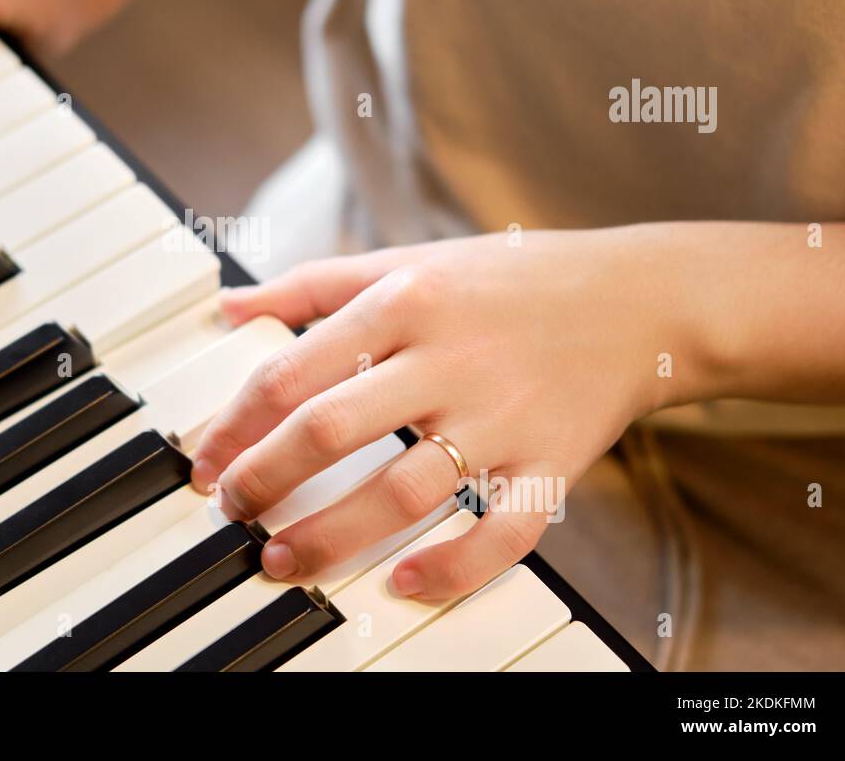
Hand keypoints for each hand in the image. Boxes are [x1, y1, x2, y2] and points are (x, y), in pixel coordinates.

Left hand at [190, 227, 714, 599]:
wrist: (637, 299)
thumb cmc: (508, 281)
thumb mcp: (408, 263)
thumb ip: (314, 284)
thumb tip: (229, 305)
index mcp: (404, 304)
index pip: (294, 370)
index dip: (236, 424)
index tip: (206, 461)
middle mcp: (448, 359)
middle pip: (332, 430)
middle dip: (265, 480)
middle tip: (232, 511)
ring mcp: (502, 417)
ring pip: (402, 491)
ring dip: (331, 536)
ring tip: (283, 560)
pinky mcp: (552, 463)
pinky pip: (501, 532)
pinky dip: (453, 568)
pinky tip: (405, 582)